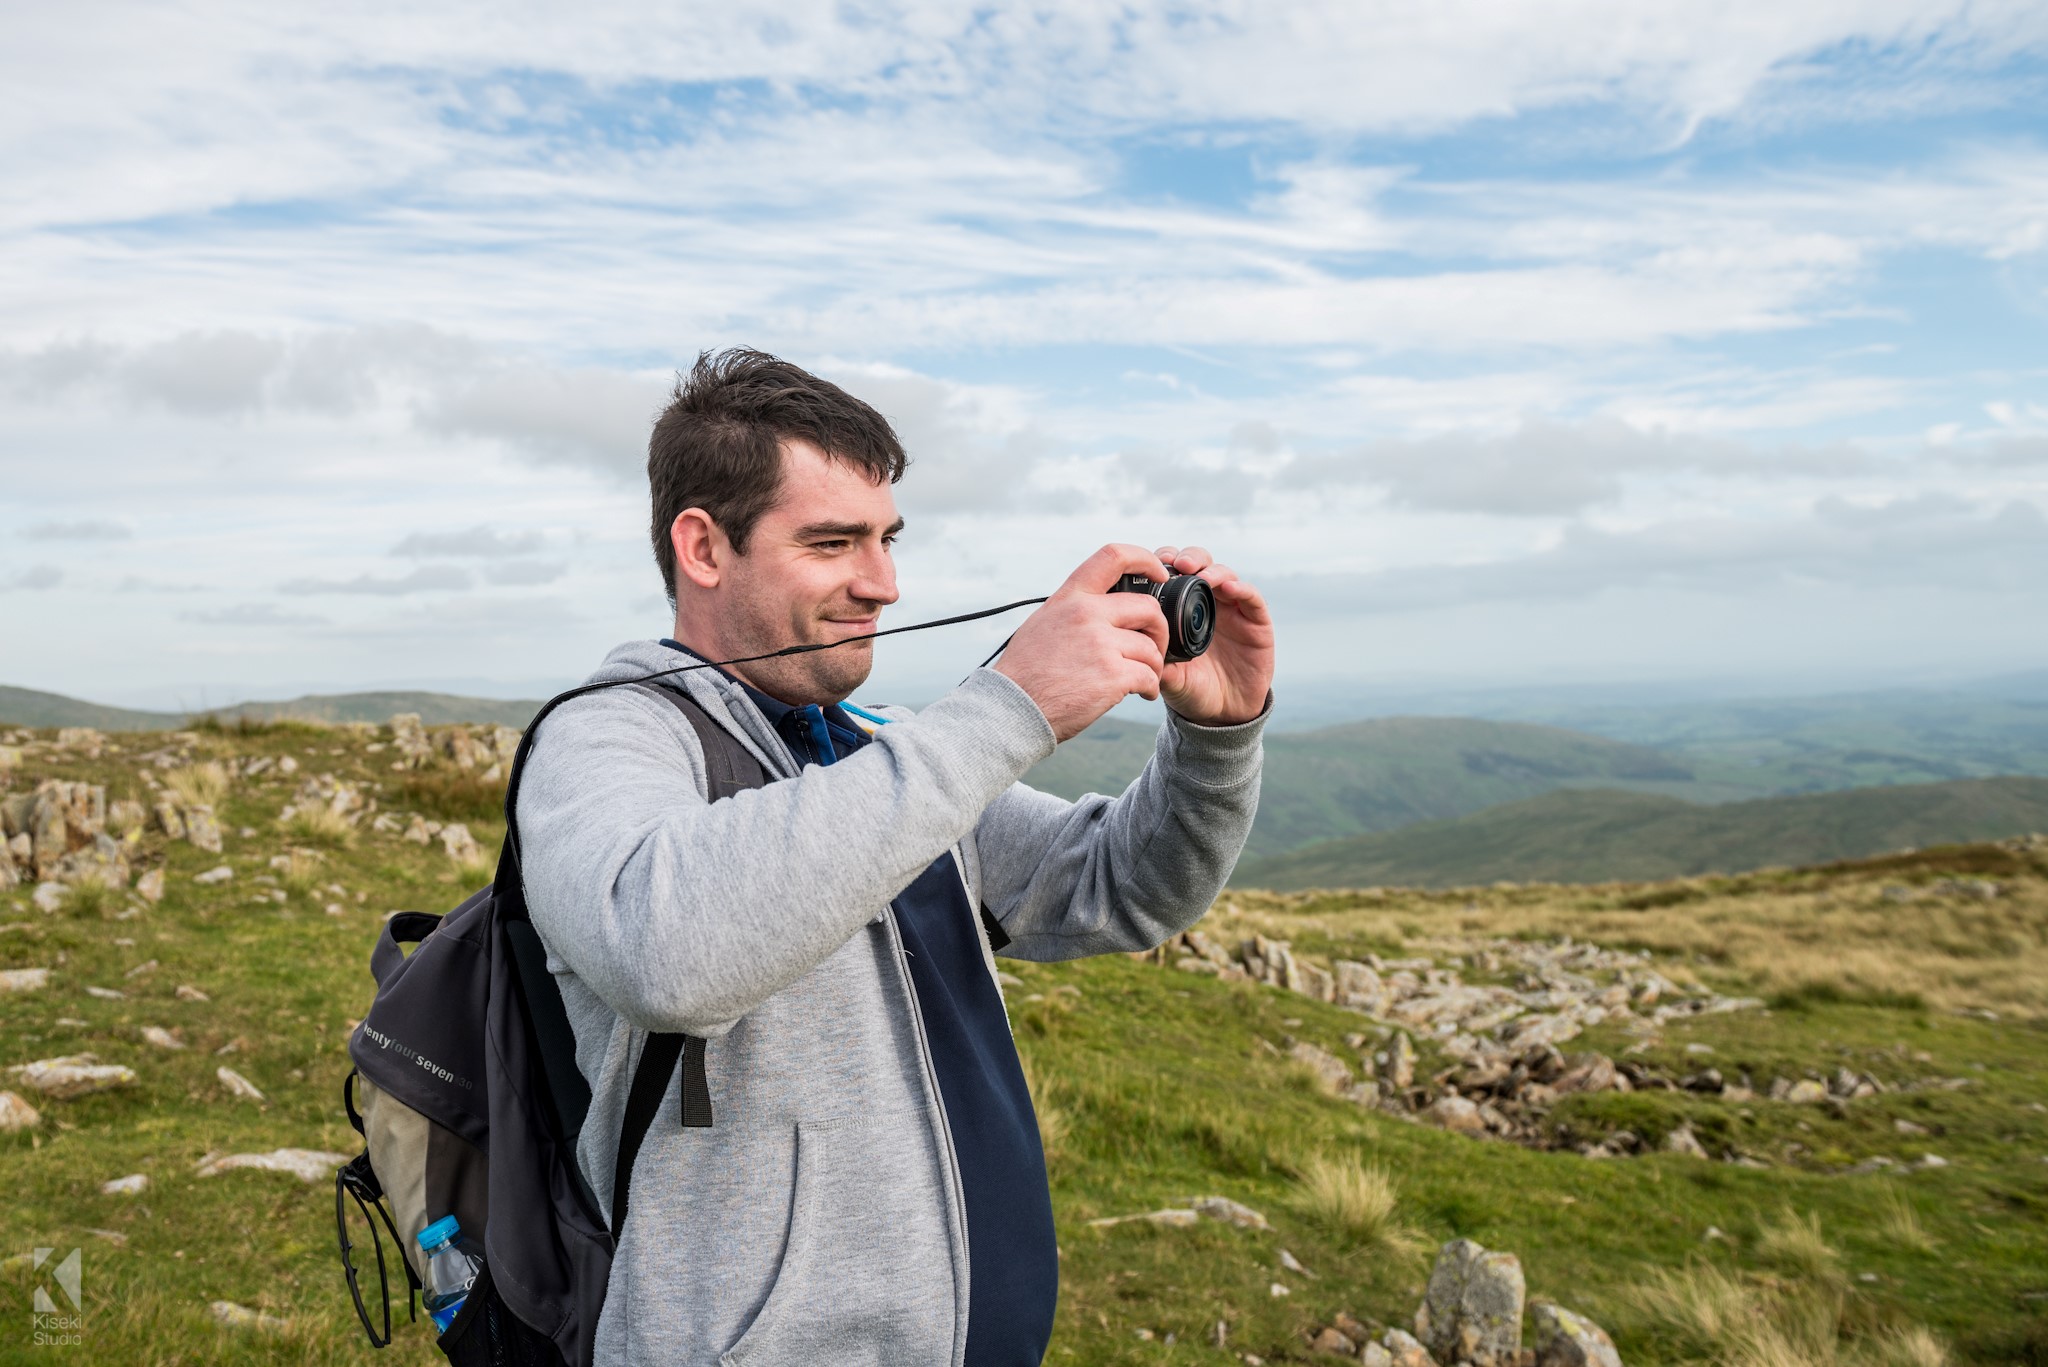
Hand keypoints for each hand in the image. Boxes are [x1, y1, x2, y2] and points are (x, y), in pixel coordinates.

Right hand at [994, 544, 1170, 741]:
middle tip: (1155, 648)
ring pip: (1151, 648)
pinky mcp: (1112, 676)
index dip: (1145, 560)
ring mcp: (1100, 644)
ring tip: (1143, 679)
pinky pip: (1150, 676)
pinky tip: (1142, 693)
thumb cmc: (1027, 671)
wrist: (1013, 708)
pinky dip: (1151, 688)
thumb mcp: (1045, 622)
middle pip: (1148, 608)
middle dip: (1159, 630)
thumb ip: (1075, 608)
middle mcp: (1086, 614)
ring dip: (1154, 666)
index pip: (1114, 556)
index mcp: (1071, 598)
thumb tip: (1103, 604)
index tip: (1159, 575)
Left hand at [1152, 545, 1273, 725]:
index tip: (1153, 563)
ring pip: (1226, 575)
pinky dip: (1242, 588)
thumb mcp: (1168, 676)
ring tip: (1203, 576)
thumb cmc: (1192, 689)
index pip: (1175, 573)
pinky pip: (1252, 598)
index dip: (1165, 562)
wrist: (1223, 714)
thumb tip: (1133, 645)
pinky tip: (1230, 589)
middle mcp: (1209, 603)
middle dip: (1190, 558)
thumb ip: (1155, 661)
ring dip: (1214, 570)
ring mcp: (1234, 610)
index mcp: (1183, 608)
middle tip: (1178, 564)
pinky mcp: (1257, 622)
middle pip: (1201, 565)